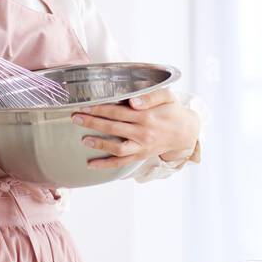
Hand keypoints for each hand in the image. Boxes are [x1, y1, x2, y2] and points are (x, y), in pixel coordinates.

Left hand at [71, 88, 200, 169]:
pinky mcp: (141, 156)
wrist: (186, 132)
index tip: (84, 105)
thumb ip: (150, 96)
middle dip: (92, 122)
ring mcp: (142, 146)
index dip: (99, 108)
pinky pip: (122, 163)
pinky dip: (106, 165)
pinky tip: (91, 164)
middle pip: (113, 127)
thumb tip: (132, 101)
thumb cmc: (173, 110)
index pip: (118, 111)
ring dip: (99, 144)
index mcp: (147, 116)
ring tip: (83, 140)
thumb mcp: (167, 96)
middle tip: (75, 118)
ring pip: (117, 147)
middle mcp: (143, 132)